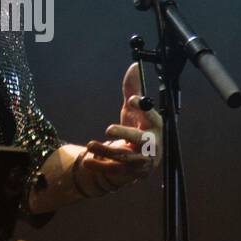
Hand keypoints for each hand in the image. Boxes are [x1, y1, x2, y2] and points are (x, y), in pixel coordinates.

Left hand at [78, 62, 164, 194]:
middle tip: (108, 128)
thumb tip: (134, 67)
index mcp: (154, 127)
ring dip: (106, 151)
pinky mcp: (131, 174)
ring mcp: (142, 161)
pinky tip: (87, 161)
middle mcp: (152, 145)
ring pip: (124, 157)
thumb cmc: (136, 130)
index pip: (152, 117)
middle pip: (141, 140)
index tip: (131, 99)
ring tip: (90, 144)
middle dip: (125, 134)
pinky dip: (100, 166)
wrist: (136, 161)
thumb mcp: (132, 110)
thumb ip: (133, 90)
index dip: (143, 109)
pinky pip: (114, 171)